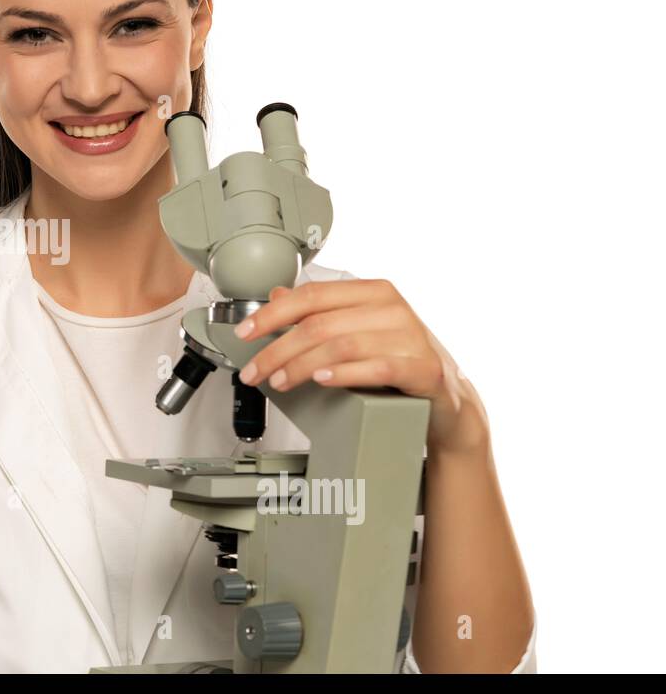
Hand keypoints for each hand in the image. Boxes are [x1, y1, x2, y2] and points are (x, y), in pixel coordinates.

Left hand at [233, 279, 489, 457]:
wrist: (447, 400)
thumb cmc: (397, 362)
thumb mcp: (356, 332)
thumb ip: (320, 314)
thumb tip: (277, 296)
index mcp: (373, 293)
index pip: (312, 295)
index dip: (272, 314)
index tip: (246, 332)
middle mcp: (393, 309)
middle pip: (320, 324)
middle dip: (277, 349)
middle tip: (254, 370)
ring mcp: (411, 338)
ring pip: (341, 345)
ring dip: (301, 366)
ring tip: (279, 381)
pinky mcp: (424, 369)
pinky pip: (378, 368)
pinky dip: (344, 374)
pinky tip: (322, 380)